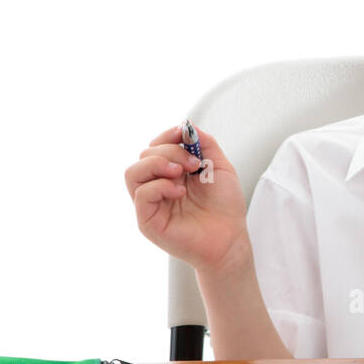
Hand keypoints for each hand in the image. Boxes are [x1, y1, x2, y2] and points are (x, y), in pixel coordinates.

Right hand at [124, 123, 250, 276]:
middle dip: (169, 151)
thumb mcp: (220, 167)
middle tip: (193, 164)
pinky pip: (141, 194)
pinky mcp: (148, 220)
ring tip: (181, 173)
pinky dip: (159, 186)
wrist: (230, 238)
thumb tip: (187, 126)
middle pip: (144, 155)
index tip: (186, 136)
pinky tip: (179, 191)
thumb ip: (205, 144)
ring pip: (133, 172)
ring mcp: (150, 203)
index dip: (167, 136)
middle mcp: (157, 185)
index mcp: (171, 172)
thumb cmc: (225, 207)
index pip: (155, 146)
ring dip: (157, 164)